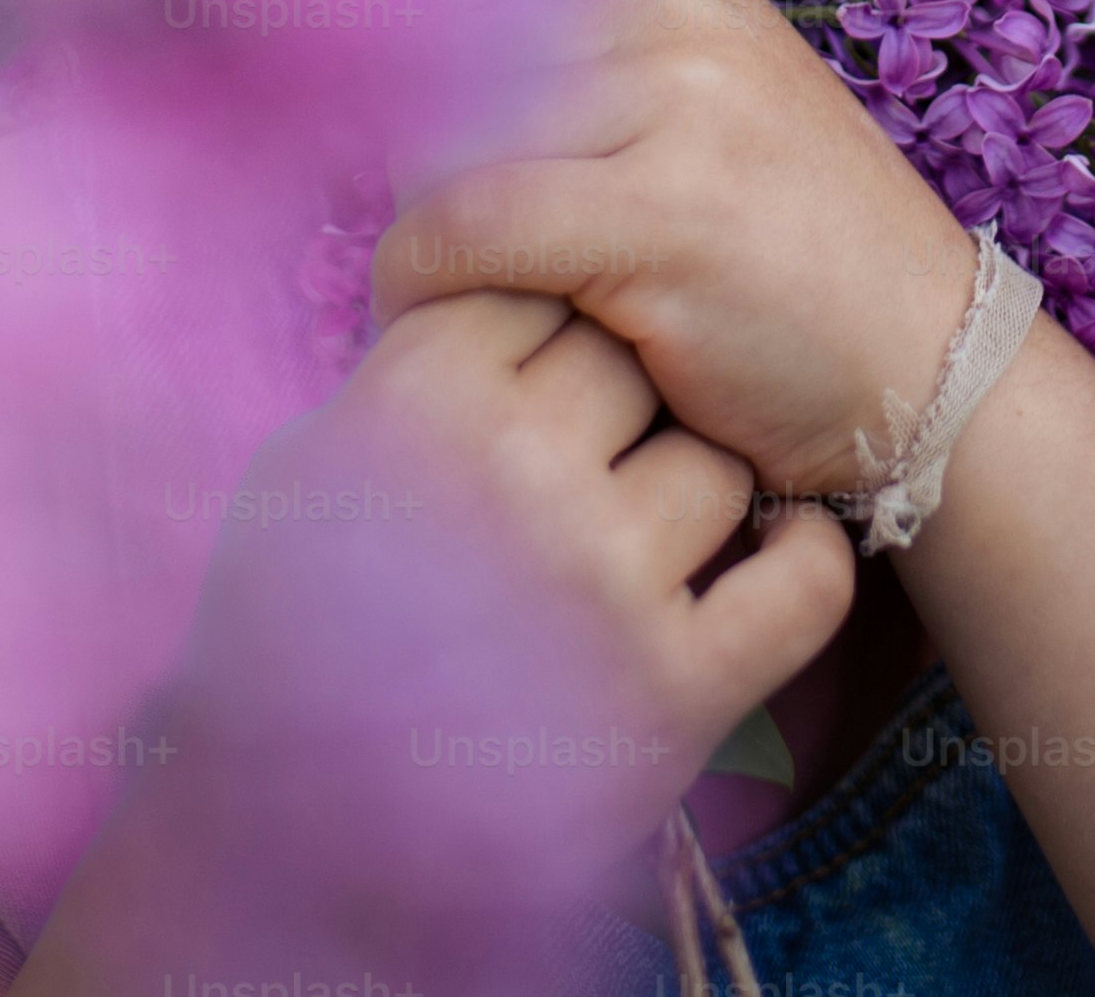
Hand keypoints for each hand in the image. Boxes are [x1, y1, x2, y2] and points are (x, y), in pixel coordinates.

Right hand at [156, 288, 851, 863]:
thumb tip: (493, 258)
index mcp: (413, 406)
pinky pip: (799, 581)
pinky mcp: (677, 692)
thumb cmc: (295, 629)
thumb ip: (413, 360)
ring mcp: (603, 584)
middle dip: (615, 394)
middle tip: (587, 445)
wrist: (303, 835)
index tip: (538, 357)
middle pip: (630, 353)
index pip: (532, 277)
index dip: (544, 316)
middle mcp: (513, 479)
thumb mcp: (314, 467)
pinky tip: (761, 556)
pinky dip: (797, 561)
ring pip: (714, 461)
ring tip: (639, 527)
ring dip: (692, 486)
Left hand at [374, 0, 990, 500]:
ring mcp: (678, 106)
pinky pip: (467, 222)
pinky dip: (418, 274)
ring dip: (410, 218)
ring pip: (449, 137)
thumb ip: (593, 81)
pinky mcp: (662, 213)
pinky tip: (418, 316)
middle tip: (414, 237)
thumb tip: (407, 82)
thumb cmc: (802, 266)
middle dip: (407, 151)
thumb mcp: (710, 121)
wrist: (935, 369)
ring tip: (418, 283)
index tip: (376, 137)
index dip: (408, 61)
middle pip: (449, 59)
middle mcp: (680, 20)